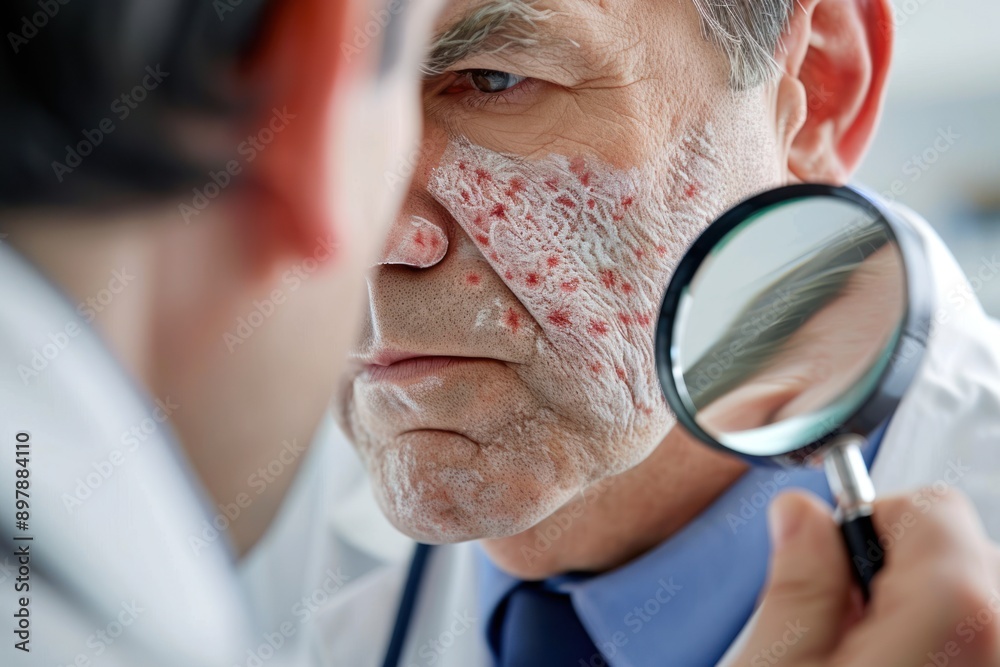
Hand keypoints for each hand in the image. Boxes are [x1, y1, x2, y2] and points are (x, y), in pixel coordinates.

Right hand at [729, 489, 999, 665]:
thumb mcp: (777, 665)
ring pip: (978, 604)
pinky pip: (982, 642)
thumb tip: (801, 515)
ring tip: (871, 663)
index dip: (867, 528)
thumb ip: (799, 579)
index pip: (931, 506)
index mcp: (959, 613)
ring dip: (927, 618)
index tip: (832, 573)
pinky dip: (946, 648)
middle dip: (899, 577)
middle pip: (962, 554)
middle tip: (846, 634)